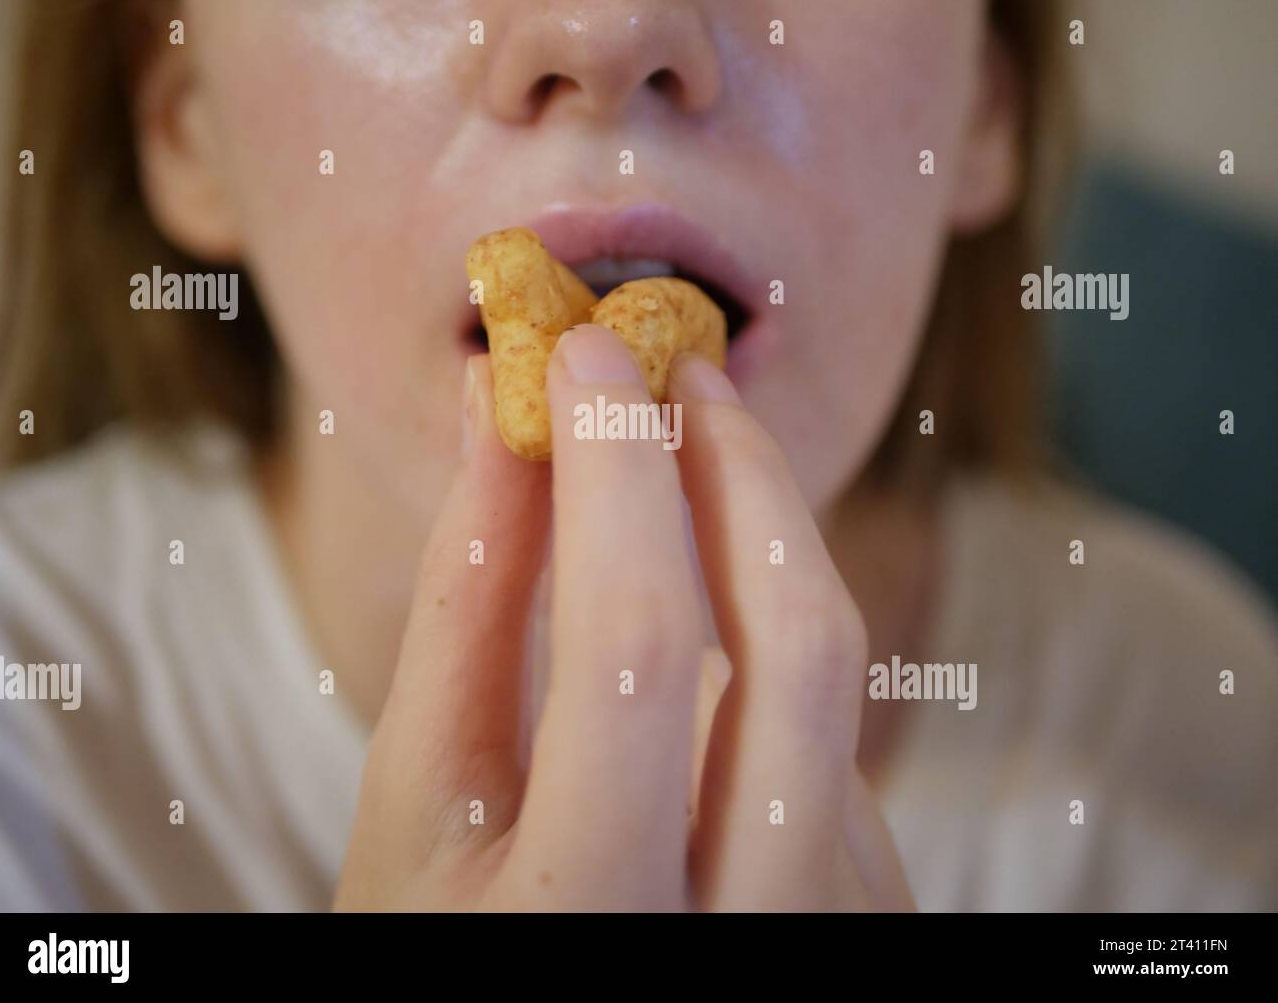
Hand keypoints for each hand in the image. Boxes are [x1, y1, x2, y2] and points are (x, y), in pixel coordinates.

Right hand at [333, 325, 912, 910]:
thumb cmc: (439, 937)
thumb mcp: (419, 803)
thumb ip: (468, 607)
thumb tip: (512, 417)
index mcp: (585, 921)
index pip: (639, 651)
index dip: (618, 472)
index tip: (587, 349)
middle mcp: (745, 940)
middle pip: (803, 651)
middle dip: (744, 472)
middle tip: (685, 370)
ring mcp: (831, 934)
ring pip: (835, 687)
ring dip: (762, 546)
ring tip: (688, 468)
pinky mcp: (871, 914)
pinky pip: (843, 736)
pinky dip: (776, 645)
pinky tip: (715, 630)